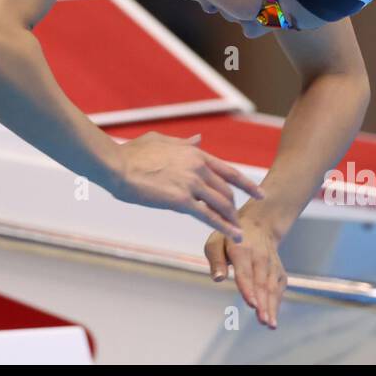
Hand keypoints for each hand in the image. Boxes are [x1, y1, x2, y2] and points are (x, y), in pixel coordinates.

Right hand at [111, 132, 262, 239]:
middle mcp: (198, 167)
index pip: (228, 171)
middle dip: (234, 206)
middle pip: (226, 190)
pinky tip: (234, 236)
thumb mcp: (162, 141)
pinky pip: (208, 216)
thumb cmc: (133, 153)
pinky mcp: (181, 200)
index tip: (259, 192)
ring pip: (221, 204)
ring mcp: (191, 184)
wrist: (117, 165)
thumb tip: (199, 140)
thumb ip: (184, 143)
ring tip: (237, 231)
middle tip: (239, 219)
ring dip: (231, 219)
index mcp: (195, 154)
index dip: (246, 184)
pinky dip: (224, 227)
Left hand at [205, 215, 286, 327]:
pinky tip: (272, 318)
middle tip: (263, 321)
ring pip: (272, 288)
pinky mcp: (279, 271)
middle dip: (263, 303)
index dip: (249, 289)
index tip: (252, 304)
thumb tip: (217, 278)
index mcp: (242, 249)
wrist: (258, 226)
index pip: (245, 272)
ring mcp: (272, 264)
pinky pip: (278, 288)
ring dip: (272, 307)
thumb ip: (215, 260)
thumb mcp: (216, 242)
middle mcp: (260, 257)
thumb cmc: (230, 239)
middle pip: (261, 283)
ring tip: (269, 324)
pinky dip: (276, 303)